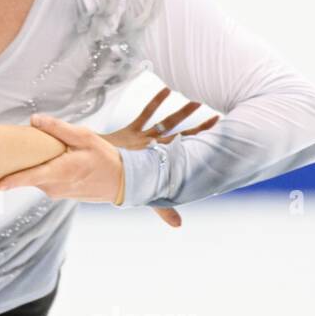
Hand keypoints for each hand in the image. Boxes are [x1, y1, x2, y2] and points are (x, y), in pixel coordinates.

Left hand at [0, 115, 123, 204]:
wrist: (122, 181)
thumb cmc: (105, 158)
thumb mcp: (84, 137)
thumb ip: (58, 129)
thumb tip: (34, 119)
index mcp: (59, 172)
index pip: (29, 178)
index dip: (10, 182)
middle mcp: (55, 186)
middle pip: (28, 176)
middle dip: (20, 164)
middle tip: (13, 150)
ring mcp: (57, 192)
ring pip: (37, 178)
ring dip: (36, 166)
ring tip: (41, 151)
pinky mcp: (60, 194)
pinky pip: (45, 181)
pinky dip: (45, 171)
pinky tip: (53, 160)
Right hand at [100, 86, 220, 228]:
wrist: (94, 175)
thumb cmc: (119, 185)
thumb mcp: (146, 195)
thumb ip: (162, 210)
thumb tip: (179, 227)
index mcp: (161, 161)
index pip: (187, 148)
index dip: (203, 137)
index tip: (220, 126)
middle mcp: (155, 148)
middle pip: (180, 133)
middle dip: (196, 123)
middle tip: (215, 112)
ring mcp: (143, 139)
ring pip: (165, 121)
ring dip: (180, 111)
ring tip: (196, 98)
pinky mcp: (129, 132)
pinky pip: (144, 114)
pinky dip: (154, 102)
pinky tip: (165, 89)